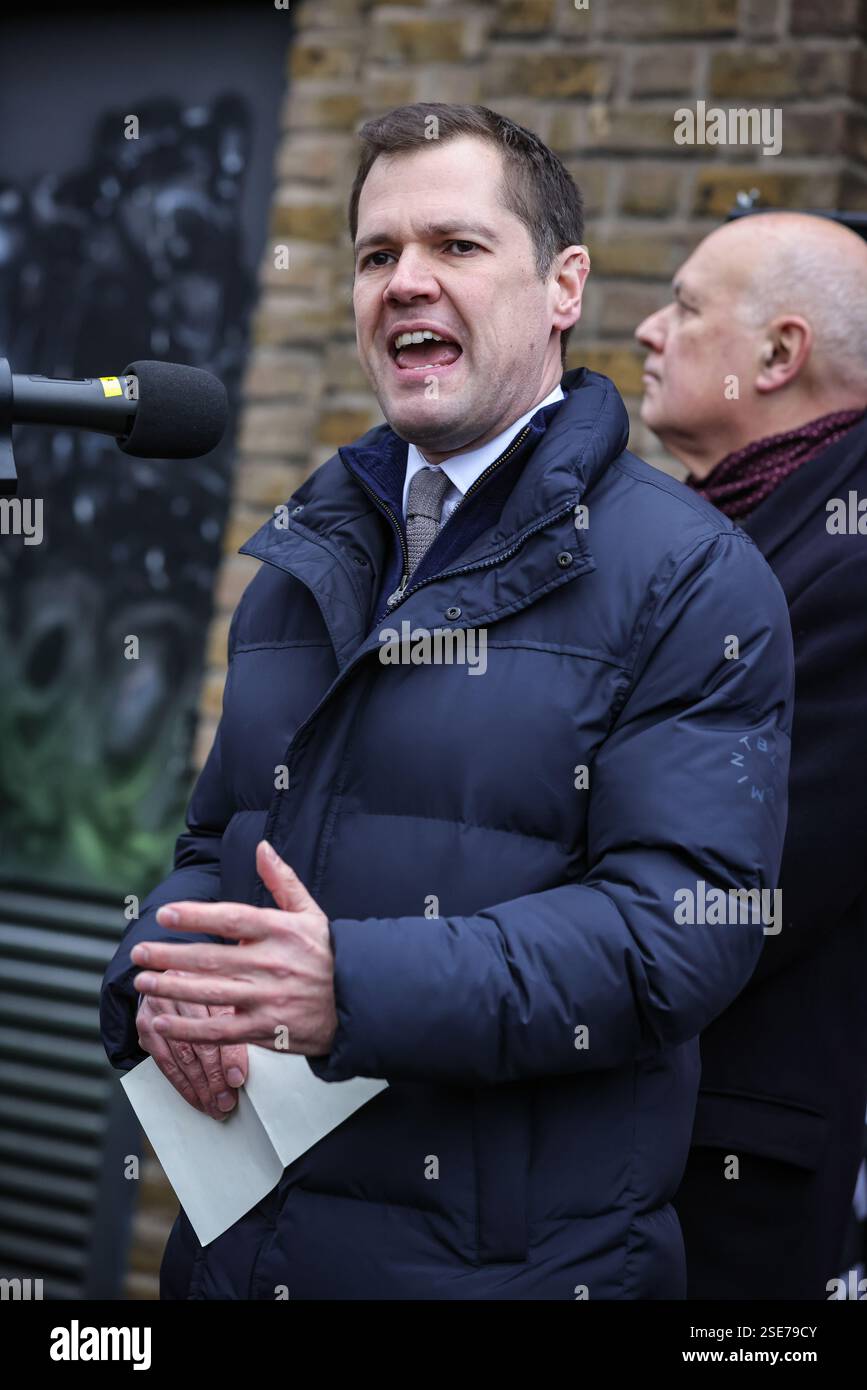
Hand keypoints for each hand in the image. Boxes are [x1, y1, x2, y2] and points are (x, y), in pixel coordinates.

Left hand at [131, 841, 337, 1055]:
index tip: (165, 914)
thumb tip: (261, 848)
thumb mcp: (310, 913)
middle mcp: (271, 965)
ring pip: (210, 994)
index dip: (196, 916)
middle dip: (170, 955)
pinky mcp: (264, 1029)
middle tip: (140, 951)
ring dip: (171, 988)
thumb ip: (282, 881)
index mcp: (281, 932)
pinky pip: (219, 1031)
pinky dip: (188, 1029)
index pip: (232, 920)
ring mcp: (267, 999)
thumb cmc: (328, 956)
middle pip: (211, 958)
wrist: (356, 1003)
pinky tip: (162, 1022)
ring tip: (142, 982)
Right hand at [136, 971, 247, 1120]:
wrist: (167, 978)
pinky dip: (182, 1084)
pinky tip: (195, 1098)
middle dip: (215, 1078)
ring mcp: (161, 1006)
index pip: (223, 1020)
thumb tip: (250, 1060)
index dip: (231, 1054)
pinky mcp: (146, 1023)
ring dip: (201, 1087)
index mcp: (210, 977)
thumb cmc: (208, 989)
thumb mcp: (229, 992)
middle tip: (227, 1101)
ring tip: (215, 1106)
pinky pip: (165, 1061)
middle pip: (201, 1040)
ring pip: (184, 1055)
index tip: (238, 1079)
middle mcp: (182, 988)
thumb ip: (241, 1016)